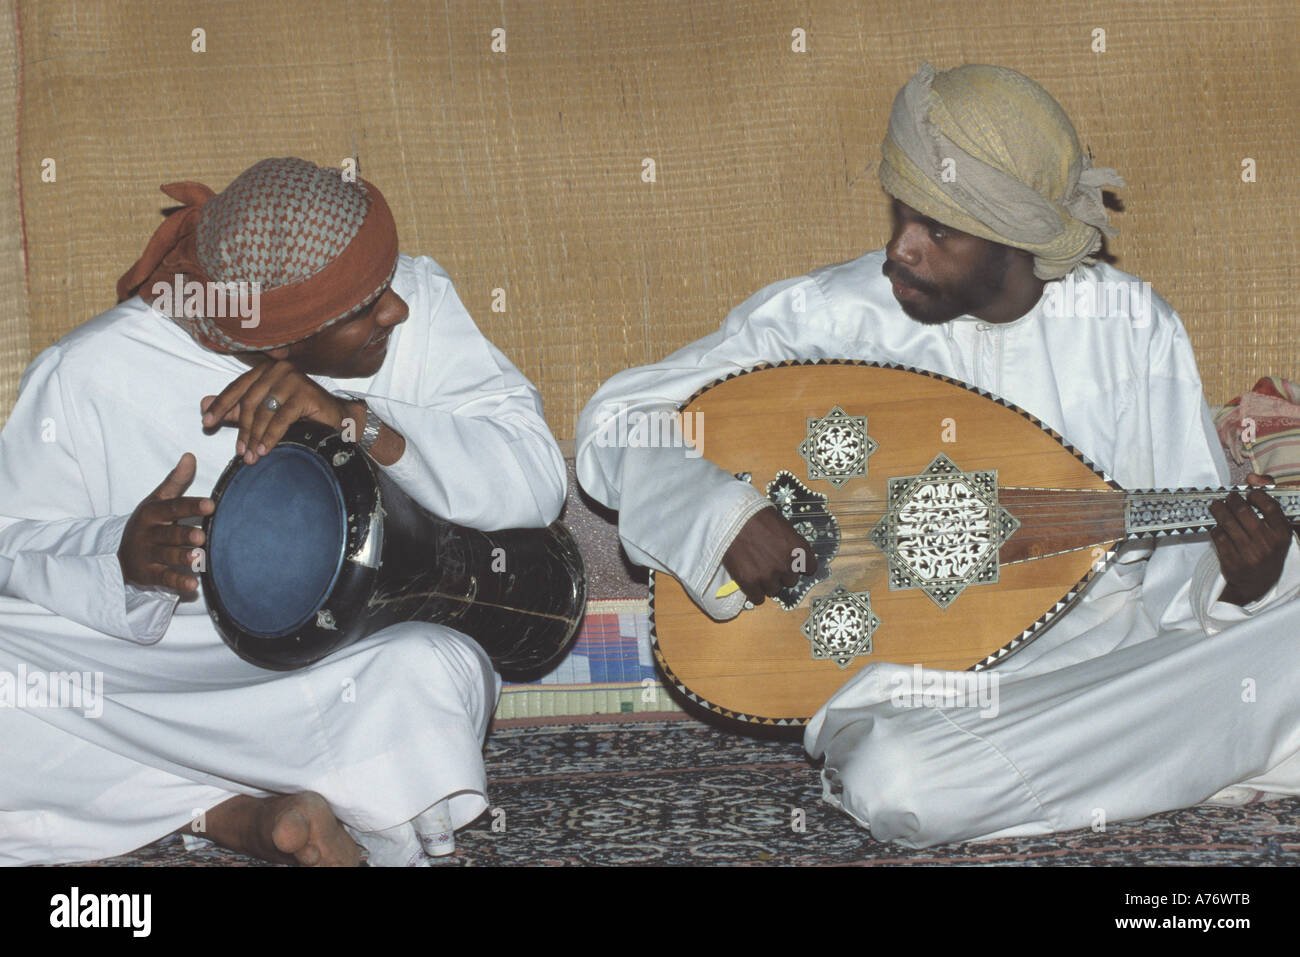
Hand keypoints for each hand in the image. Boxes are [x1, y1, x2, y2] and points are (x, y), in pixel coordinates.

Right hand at [118, 453, 213, 595]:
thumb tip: (191, 455)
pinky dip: (177, 582)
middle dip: (184, 535)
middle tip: (202, 536)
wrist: (120, 554)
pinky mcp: (149, 574)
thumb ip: (175, 481)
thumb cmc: (148, 523)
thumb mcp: (157, 500)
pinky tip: (192, 585)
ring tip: (198, 557)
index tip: (211, 504)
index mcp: (153, 513)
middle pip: (169, 534)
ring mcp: (148, 555)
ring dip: (182, 557)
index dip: (191, 506)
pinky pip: (164, 578)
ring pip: (167, 556)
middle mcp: (149, 534)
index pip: (173, 508)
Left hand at [201, 359, 359, 464]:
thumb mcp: (265, 413)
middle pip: (250, 401)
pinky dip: (271, 436)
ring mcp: (293, 378)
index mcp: (265, 370)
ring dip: (255, 436)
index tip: (206, 422)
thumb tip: (202, 405)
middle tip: (238, 451)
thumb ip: (236, 410)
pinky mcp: (306, 392)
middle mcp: (278, 369)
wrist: (337, 420)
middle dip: (242, 429)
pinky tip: (265, 450)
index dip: (221, 405)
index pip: (237, 387)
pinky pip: (281, 418)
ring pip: (264, 410)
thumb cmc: (301, 416)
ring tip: (251, 456)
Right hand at [722, 507, 817, 605]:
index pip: (809, 568)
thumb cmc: (755, 515)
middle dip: (781, 574)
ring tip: (756, 570)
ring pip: (774, 590)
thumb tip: (790, 555)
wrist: (730, 517)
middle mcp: (786, 564)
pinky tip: (751, 583)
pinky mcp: (749, 582)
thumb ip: (789, 543)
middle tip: (769, 563)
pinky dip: (754, 592)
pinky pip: (757, 598)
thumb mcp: (782, 525)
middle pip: (790, 581)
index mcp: (798, 548)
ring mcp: (768, 575)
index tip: (793, 565)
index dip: (800, 566)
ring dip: (767, 583)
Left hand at [1210, 472, 1293, 605]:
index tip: (1248, 491)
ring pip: (1227, 523)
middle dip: (1232, 500)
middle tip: (1228, 497)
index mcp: (1282, 535)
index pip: (1269, 506)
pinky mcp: (1232, 561)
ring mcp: (1249, 554)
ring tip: (1216, 505)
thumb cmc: (1268, 550)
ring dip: (1218, 510)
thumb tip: (1252, 477)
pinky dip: (1216, 528)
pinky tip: (1217, 526)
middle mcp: (1267, 544)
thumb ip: (1269, 501)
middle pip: (1243, 512)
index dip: (1256, 493)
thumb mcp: (1277, 531)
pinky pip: (1218, 536)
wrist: (1256, 584)